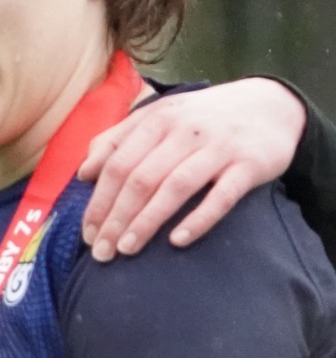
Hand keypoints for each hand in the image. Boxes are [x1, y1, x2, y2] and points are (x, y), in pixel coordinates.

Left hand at [78, 77, 303, 260]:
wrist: (272, 105)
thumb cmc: (201, 118)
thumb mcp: (158, 117)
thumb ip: (117, 139)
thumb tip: (84, 173)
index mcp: (157, 120)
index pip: (117, 165)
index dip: (98, 201)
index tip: (87, 233)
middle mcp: (185, 131)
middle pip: (140, 179)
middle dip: (115, 218)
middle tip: (101, 252)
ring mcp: (219, 147)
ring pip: (174, 187)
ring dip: (146, 221)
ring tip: (126, 249)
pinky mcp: (249, 164)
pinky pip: (222, 196)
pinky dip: (198, 219)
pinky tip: (177, 241)